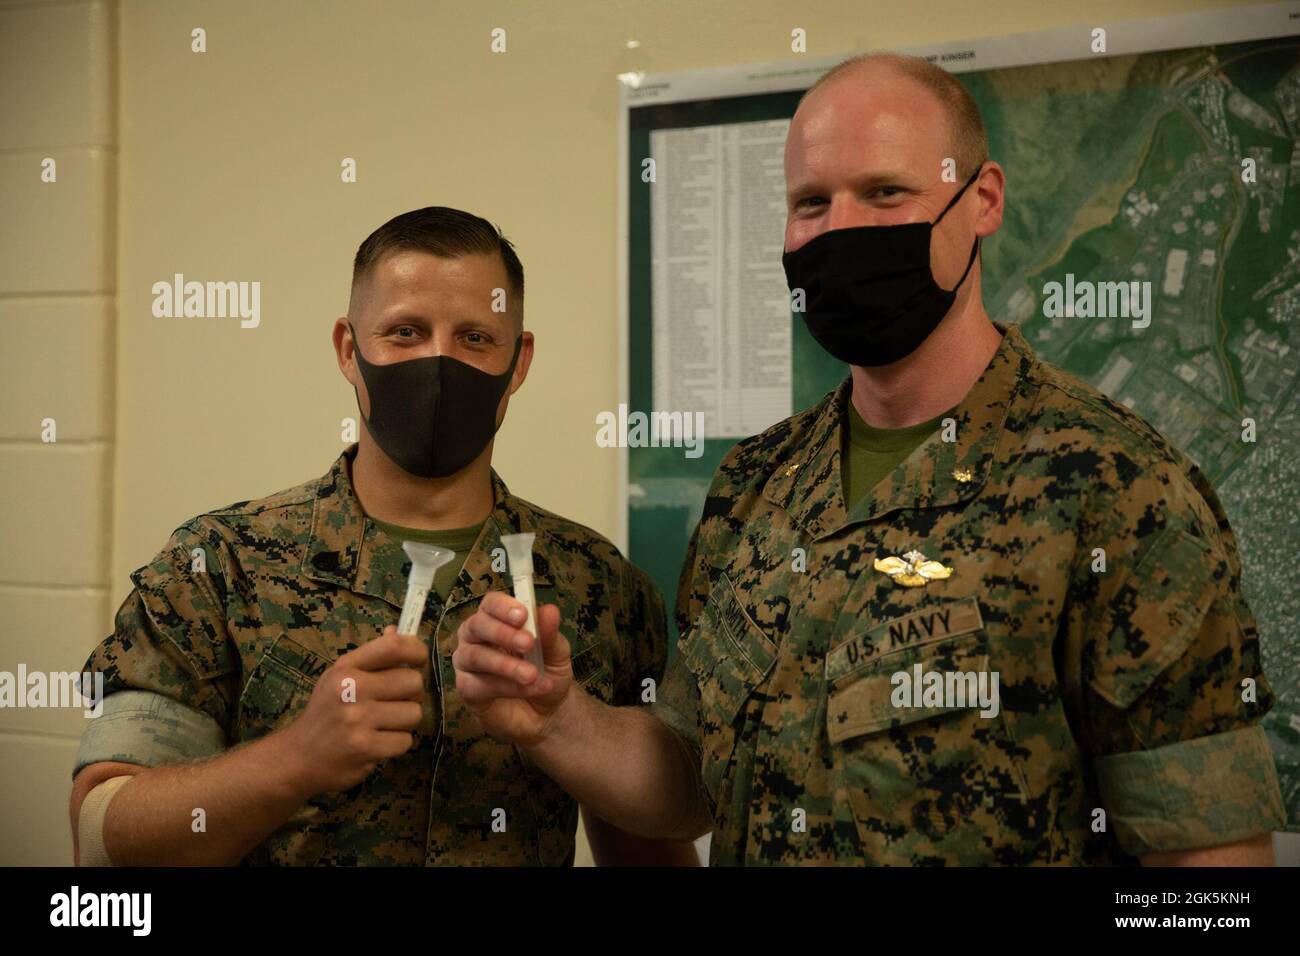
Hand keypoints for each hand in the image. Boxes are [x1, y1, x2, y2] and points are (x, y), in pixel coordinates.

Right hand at [278, 625, 425, 794]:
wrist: (298, 756)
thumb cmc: (326, 712)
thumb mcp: (340, 677)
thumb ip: (371, 657)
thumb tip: (398, 631)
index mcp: (346, 667)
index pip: (393, 646)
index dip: (417, 650)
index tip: (419, 660)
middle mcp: (351, 689)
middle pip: (413, 681)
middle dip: (412, 694)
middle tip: (394, 702)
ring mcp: (358, 719)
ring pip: (414, 713)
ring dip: (404, 722)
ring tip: (382, 724)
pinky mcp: (365, 747)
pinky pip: (405, 741)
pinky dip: (396, 744)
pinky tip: (377, 743)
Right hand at [453, 591, 572, 747]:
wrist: (547, 710)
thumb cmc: (546, 671)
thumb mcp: (556, 652)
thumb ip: (550, 633)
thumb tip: (550, 610)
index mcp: (496, 619)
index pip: (491, 603)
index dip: (503, 606)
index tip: (522, 614)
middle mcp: (475, 637)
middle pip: (477, 625)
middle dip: (502, 633)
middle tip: (528, 643)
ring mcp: (467, 663)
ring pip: (476, 656)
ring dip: (506, 665)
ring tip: (532, 674)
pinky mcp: (467, 690)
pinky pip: (480, 685)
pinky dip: (507, 687)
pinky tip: (528, 689)